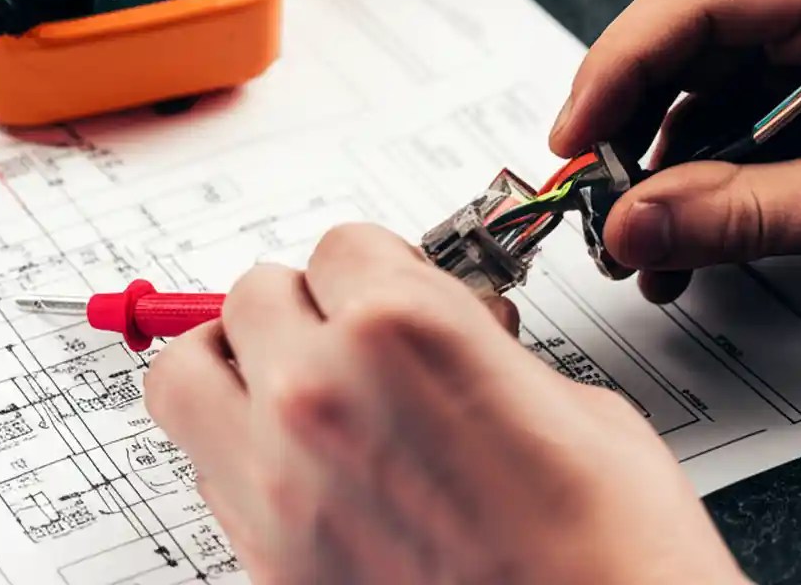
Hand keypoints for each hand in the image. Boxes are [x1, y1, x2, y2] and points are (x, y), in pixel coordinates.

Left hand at [144, 223, 747, 583]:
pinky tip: (296, 462)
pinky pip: (202, 467)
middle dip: (305, 306)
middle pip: (253, 293)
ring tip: (283, 381)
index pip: (339, 246)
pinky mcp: (264, 557)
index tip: (394, 291)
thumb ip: (478, 350)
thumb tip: (451, 333)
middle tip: (348, 335)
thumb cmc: (614, 553)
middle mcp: (321, 393)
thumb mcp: (574, 405)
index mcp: (404, 331)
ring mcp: (277, 481)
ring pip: (186, 374)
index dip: (377, 266)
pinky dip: (233, 446)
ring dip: (233, 363)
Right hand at [550, 0, 800, 302]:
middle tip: (600, 204)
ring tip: (645, 247)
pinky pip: (728, 131)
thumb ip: (744, 215)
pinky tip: (684, 243)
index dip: (615, 69)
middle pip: (680, 51)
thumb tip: (633, 227)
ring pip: (695, 97)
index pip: (691, 4)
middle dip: (629, 134)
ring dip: (659, 175)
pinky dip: (698, 189)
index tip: (574, 140)